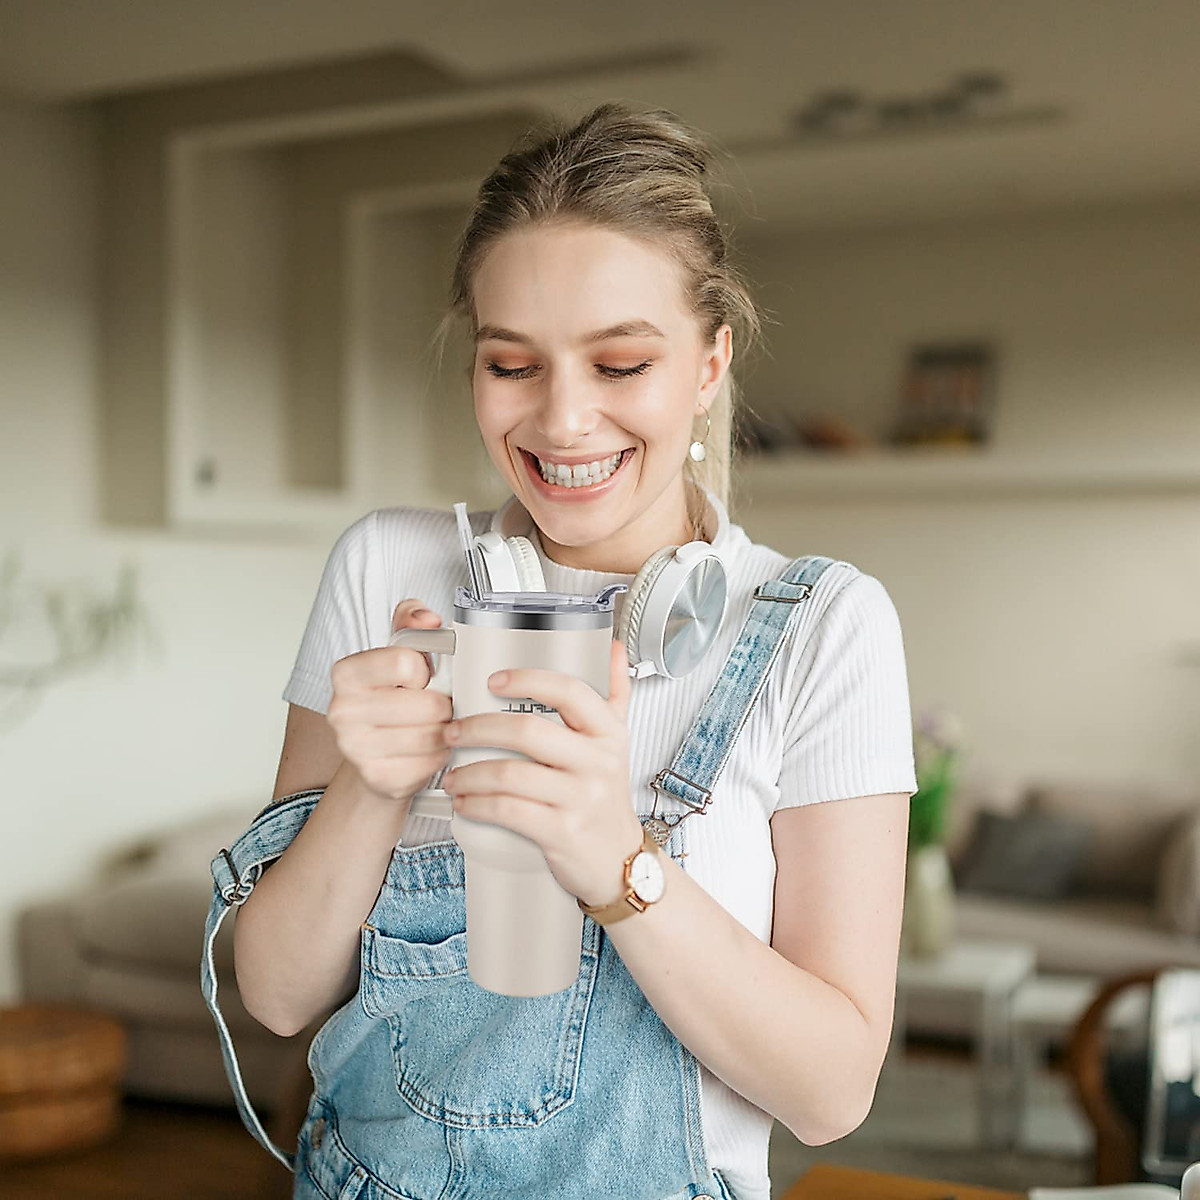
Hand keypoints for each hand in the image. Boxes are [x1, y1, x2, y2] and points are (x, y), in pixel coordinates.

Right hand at [325, 599, 452, 802]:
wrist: (374, 752)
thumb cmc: (392, 696)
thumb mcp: (399, 649)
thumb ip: (412, 621)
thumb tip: (429, 620)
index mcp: (347, 673)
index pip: (407, 662)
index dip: (425, 670)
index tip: (420, 677)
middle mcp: (342, 711)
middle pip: (426, 704)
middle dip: (443, 704)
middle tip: (439, 706)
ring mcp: (355, 749)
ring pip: (432, 735)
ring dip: (446, 731)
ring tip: (437, 726)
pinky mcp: (376, 778)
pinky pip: (430, 763)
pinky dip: (440, 756)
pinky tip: (430, 750)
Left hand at [440, 638, 643, 906]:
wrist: (618, 860)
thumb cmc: (606, 797)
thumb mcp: (616, 742)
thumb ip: (615, 694)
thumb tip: (613, 648)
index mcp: (607, 732)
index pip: (570, 691)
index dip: (528, 680)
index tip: (493, 680)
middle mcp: (598, 762)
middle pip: (527, 731)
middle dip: (478, 728)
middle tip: (453, 731)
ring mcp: (581, 798)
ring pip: (511, 774)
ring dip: (469, 773)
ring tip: (451, 774)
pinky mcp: (562, 832)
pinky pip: (509, 811)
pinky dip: (478, 805)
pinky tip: (465, 802)